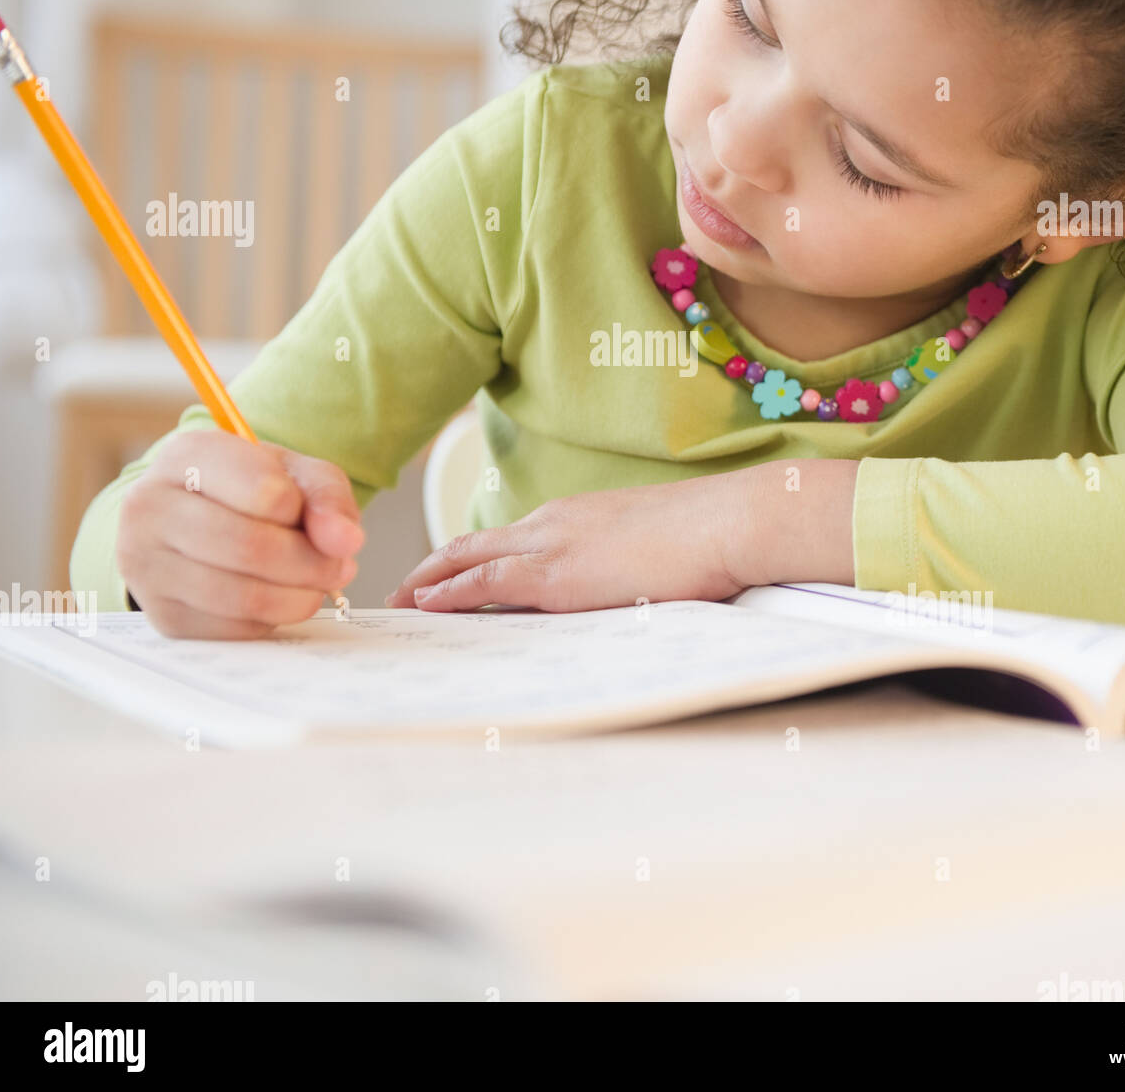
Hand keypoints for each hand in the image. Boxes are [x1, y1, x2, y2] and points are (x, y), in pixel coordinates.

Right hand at [116, 430, 364, 637]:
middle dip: (312, 563)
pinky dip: (271, 620)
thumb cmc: (251, 489)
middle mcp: (150, 507)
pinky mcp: (162, 615)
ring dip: (299, 597)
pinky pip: (232, 629)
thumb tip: (345, 541)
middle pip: (251, 548)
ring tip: (316, 583)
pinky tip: (279, 598)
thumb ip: (327, 498)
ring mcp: (147, 565)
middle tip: (339, 566)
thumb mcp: (296, 474)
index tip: (318, 519)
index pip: (264, 492)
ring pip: (241, 595)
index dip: (304, 512)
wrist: (200, 516)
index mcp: (188, 455)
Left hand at [386, 467, 769, 613]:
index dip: (469, 558)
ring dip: (427, 582)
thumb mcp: (649, 546)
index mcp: (576, 517)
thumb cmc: (706, 537)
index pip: (507, 538)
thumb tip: (612, 586)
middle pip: (473, 543)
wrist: (726, 522)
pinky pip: (486, 583)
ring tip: (397, 605)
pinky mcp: (557, 573)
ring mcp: (553, 544)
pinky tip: (427, 606)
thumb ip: (617, 562)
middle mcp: (553, 523)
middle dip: (431, 568)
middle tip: (401, 592)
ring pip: (467, 559)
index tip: (445, 576)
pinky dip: (450, 594)